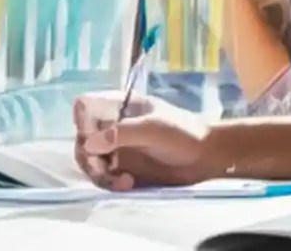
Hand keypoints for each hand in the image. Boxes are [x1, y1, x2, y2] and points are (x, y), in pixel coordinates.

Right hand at [73, 91, 215, 189]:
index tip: (92, 141)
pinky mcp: (122, 168)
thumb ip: (120, 134)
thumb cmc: (184, 133)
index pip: (84, 106)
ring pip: (89, 160)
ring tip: (121, 182)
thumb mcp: (153, 129)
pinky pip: (103, 176)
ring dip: (99, 173)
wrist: (207, 157)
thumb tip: (88, 144)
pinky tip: (127, 184)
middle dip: (88, 156)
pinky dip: (110, 183)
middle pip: (82, 137)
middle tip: (102, 170)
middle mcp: (112, 125)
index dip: (82, 123)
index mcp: (118, 106)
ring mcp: (116, 148)